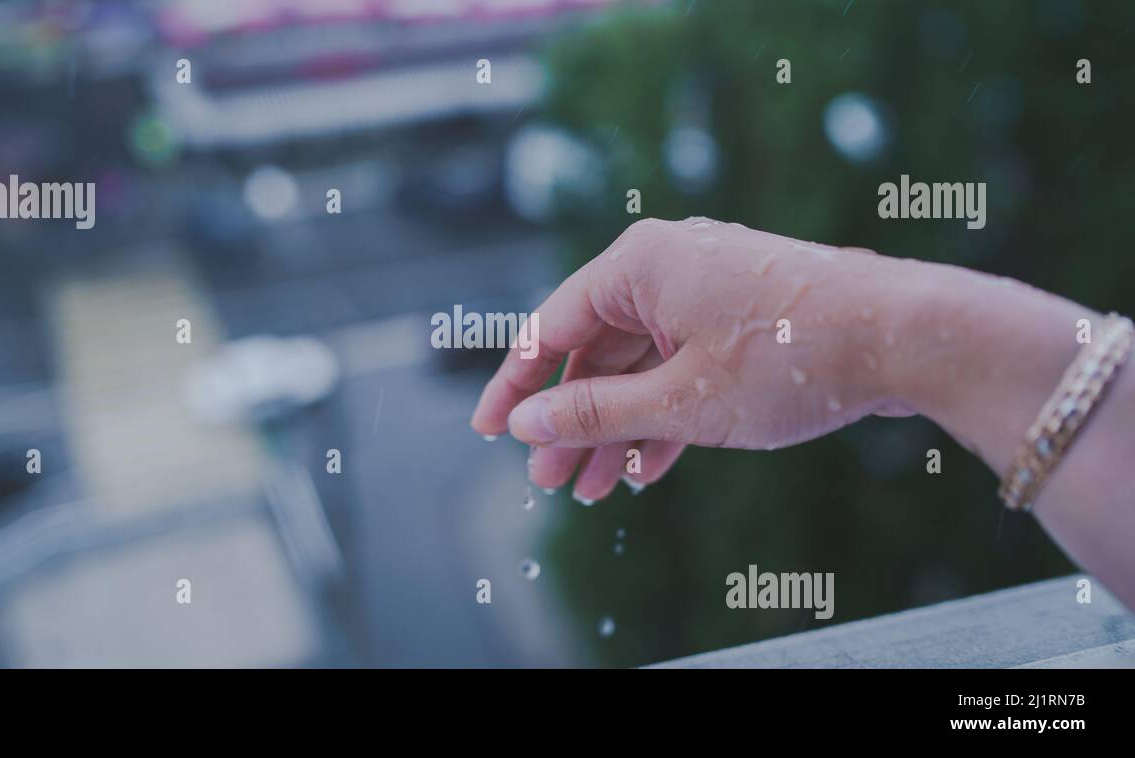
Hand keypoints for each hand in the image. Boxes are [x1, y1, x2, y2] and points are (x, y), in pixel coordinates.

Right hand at [471, 217, 919, 502]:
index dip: (515, 385)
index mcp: (639, 266)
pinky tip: (648, 469)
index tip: (487, 432)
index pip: (550, 326)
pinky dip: (664, 417)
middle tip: (548, 484)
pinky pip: (681, 368)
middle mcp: (667, 268)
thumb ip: (595, 412)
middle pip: (595, 351)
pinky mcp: (742, 318)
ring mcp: (708, 292)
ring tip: (597, 491)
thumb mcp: (680, 400)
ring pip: (640, 367)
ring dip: (618, 429)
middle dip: (572, 422)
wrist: (908, 336)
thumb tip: (526, 423)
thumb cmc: (792, 356)